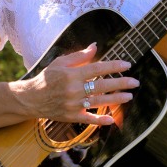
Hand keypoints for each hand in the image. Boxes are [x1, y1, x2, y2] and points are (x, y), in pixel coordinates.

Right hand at [16, 43, 137, 124]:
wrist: (31, 99)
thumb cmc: (47, 78)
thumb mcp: (60, 62)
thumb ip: (79, 55)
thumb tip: (95, 46)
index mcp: (72, 74)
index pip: (98, 68)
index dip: (114, 66)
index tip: (127, 65)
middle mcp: (74, 89)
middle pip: (102, 85)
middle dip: (120, 83)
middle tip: (135, 82)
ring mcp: (73, 104)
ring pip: (99, 101)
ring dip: (116, 99)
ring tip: (129, 96)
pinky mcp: (71, 116)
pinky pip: (88, 119)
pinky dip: (100, 120)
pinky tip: (112, 119)